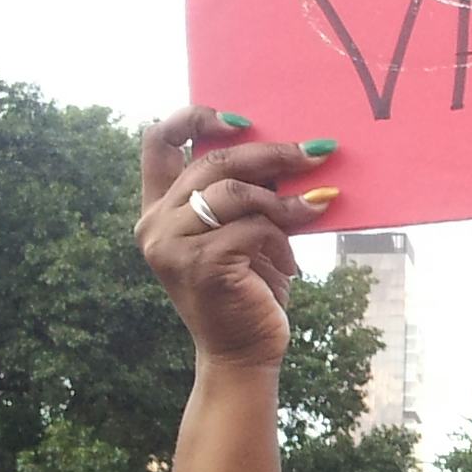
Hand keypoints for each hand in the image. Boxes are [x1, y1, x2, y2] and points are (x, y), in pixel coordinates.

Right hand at [136, 107, 337, 372]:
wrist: (244, 354)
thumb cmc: (249, 289)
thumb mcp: (244, 232)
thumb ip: (248, 194)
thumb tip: (294, 150)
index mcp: (158, 209)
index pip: (159, 141)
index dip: (196, 117)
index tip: (242, 119)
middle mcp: (154, 223)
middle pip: (213, 160)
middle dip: (272, 154)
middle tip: (317, 151)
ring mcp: (172, 245)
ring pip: (234, 191)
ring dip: (282, 200)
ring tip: (313, 210)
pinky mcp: (201, 264)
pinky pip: (254, 228)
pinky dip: (282, 239)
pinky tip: (290, 264)